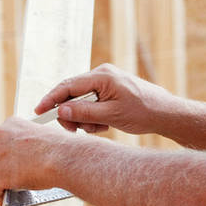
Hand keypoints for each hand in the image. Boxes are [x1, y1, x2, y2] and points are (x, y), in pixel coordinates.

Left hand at [0, 116, 62, 204]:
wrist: (61, 157)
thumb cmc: (59, 146)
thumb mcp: (42, 133)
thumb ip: (30, 141)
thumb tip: (32, 152)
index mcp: (10, 125)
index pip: (4, 140)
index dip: (12, 152)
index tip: (18, 159)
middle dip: (7, 166)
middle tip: (19, 175)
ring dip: (5, 181)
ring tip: (16, 188)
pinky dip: (2, 196)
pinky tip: (8, 200)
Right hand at [36, 64, 173, 135]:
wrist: (166, 113)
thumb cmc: (143, 112)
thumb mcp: (111, 115)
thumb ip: (85, 113)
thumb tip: (61, 110)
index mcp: (102, 76)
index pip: (68, 86)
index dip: (51, 99)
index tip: (39, 111)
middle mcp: (102, 75)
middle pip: (73, 94)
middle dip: (72, 114)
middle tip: (75, 130)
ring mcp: (106, 82)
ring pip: (82, 101)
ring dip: (85, 118)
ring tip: (99, 129)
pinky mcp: (110, 90)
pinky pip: (92, 103)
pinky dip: (94, 116)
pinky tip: (104, 125)